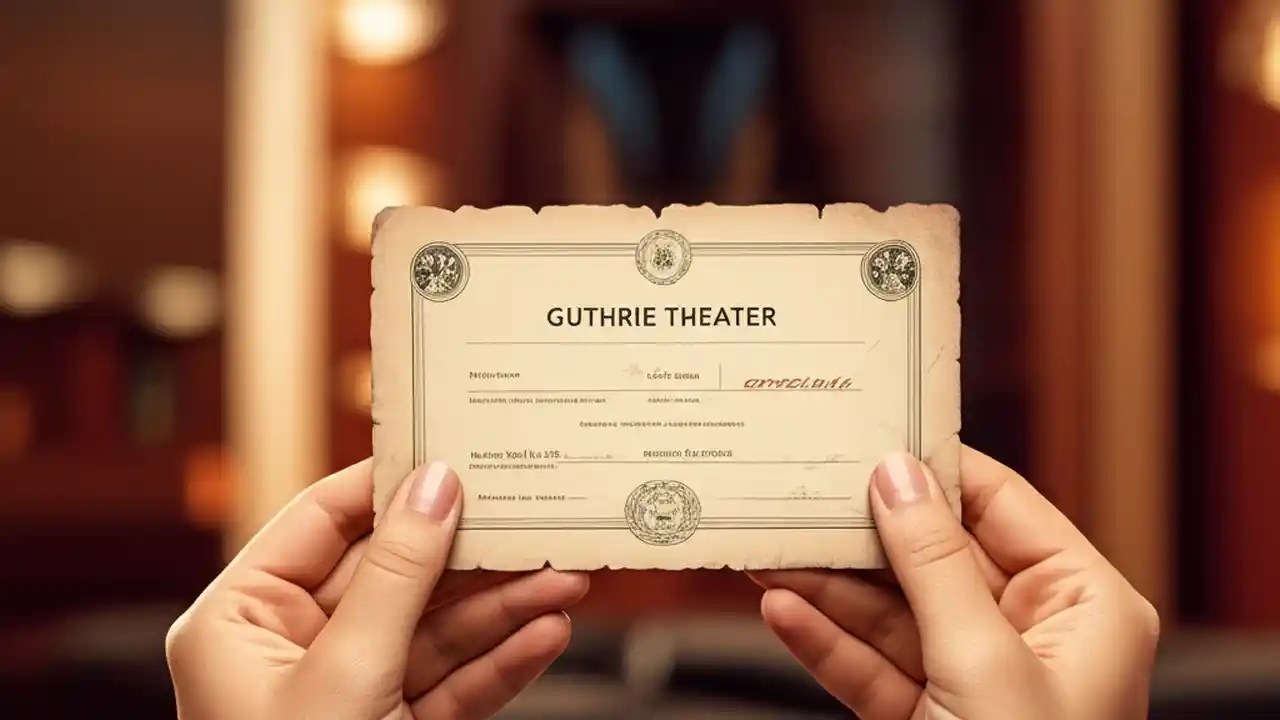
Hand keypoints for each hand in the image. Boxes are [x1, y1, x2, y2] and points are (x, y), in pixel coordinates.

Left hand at [166, 460, 588, 718]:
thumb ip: (395, 577)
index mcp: (241, 620)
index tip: (454, 450)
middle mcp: (292, 649)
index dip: (390, 483)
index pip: (323, 520)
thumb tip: (434, 486)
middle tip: (530, 518)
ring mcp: (347, 692)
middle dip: (470, 556)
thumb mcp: (344, 674)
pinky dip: (499, 664)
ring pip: (435, 631)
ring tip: (565, 579)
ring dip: (502, 609)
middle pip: (395, 574)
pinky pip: (451, 685)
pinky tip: (546, 635)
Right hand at [752, 446, 1159, 718]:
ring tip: (769, 550)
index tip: (870, 433)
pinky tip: (782, 612)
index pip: (999, 505)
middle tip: (799, 493)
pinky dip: (825, 642)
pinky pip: (870, 666)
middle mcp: (1030, 635)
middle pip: (932, 556)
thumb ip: (936, 566)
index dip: (933, 468)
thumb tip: (899, 477)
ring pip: (890, 612)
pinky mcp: (928, 718)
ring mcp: (974, 678)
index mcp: (1082, 606)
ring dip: (828, 585)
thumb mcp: (985, 663)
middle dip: (861, 533)